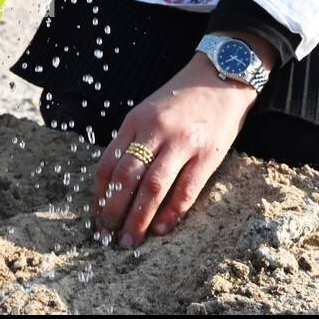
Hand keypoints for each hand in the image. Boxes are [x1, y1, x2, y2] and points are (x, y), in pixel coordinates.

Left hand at [93, 54, 259, 249]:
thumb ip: (133, 140)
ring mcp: (182, 142)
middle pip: (127, 177)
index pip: (109, 161)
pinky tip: (161, 228)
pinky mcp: (207, 154)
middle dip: (114, 211)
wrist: (221, 77)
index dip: (100, 193)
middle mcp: (156, 131)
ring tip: (130, 241)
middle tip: (109, 236)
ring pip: (153, 188)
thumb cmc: (181, 98)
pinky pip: (185, 190)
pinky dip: (171, 213)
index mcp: (136, 120)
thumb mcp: (148, 110)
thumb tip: (115, 182)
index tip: (97, 214)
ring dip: (138, 219)